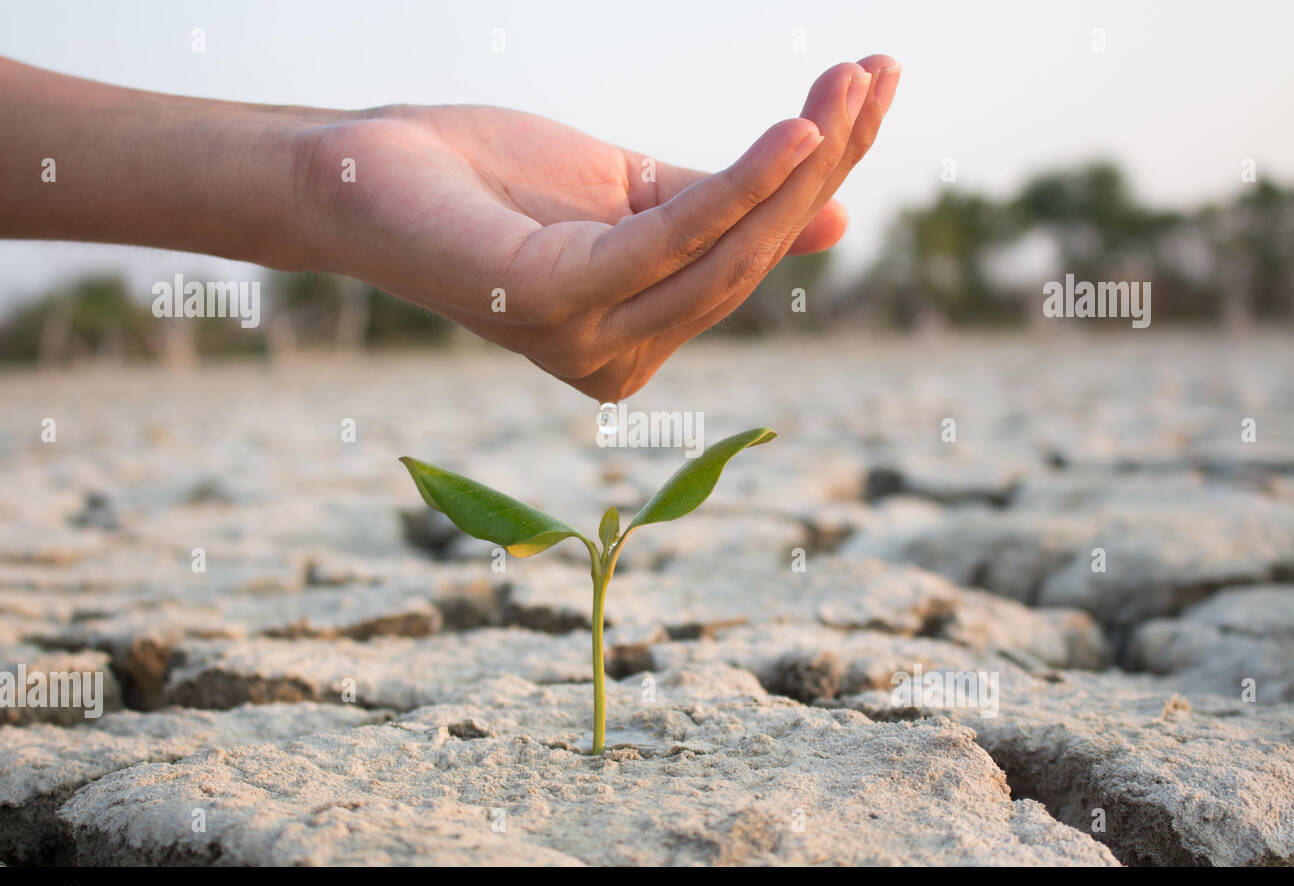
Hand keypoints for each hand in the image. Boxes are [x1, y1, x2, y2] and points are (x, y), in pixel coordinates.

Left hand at [302, 56, 899, 399]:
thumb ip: (722, 206)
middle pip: (749, 255)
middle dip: (825, 162)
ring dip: (798, 163)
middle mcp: (624, 358)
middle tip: (878, 72)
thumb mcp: (631, 192)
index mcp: (642, 335)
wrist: (367, 174)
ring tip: (852, 85)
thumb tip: (834, 213)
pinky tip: (794, 136)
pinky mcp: (560, 305)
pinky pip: (671, 239)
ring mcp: (592, 343)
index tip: (872, 91)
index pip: (750, 255)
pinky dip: (738, 187)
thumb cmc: (492, 184)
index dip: (820, 177)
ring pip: (723, 252)